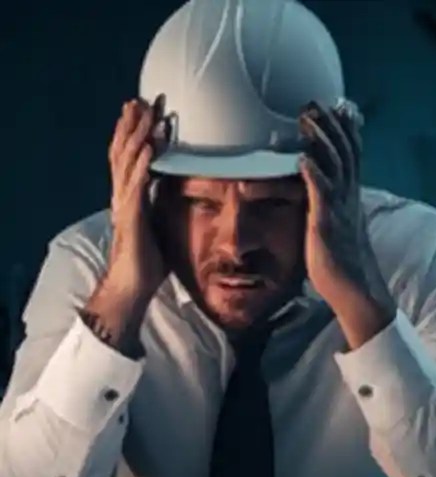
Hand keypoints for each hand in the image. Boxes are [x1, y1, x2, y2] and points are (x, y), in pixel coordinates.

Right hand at [105, 96, 168, 300]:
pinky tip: (150, 147)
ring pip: (128, 161)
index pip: (131, 156)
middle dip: (132, 124)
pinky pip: (137, 184)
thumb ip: (164, 203)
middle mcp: (123, 194)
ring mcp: (125, 203)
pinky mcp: (132, 215)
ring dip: (138, 135)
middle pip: (124, 150)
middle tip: (140, 99)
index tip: (144, 111)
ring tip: (146, 114)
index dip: (135, 132)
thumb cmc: (149, 258)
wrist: (133, 284)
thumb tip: (177, 189)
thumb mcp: (161, 223)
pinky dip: (143, 163)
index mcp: (130, 195)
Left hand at [298, 102, 393, 346]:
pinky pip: (322, 197)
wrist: (358, 295)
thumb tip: (322, 192)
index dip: (347, 131)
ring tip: (309, 120)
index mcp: (351, 200)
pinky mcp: (328, 228)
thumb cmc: (342, 266)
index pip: (353, 158)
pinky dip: (314, 176)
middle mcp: (349, 201)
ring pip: (335, 169)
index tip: (340, 107)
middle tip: (318, 102)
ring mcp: (340, 213)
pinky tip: (304, 160)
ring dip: (323, 142)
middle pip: (345, 155)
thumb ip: (330, 207)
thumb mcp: (337, 228)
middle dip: (333, 127)